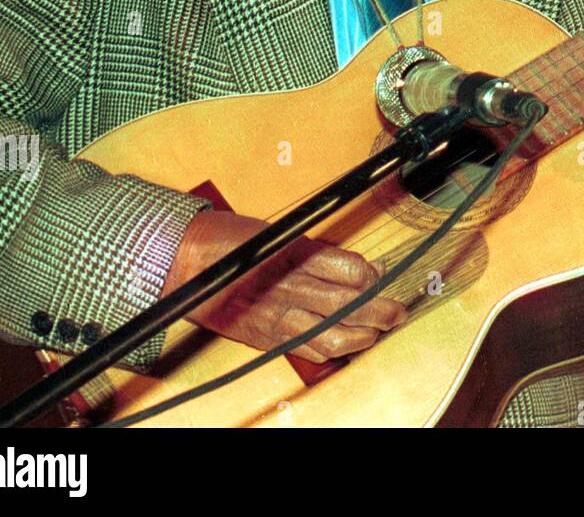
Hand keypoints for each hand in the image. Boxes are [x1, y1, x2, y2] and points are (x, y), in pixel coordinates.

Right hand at [163, 210, 406, 362]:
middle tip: (398, 311)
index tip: (381, 273)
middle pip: (350, 305)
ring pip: (334, 335)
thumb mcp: (279, 233)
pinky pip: (308, 351)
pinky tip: (349, 345)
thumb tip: (357, 267)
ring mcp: (278, 317)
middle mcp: (289, 289)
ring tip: (380, 330)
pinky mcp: (267, 338)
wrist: (184, 267)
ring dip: (364, 335)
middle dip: (381, 311)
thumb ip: (317, 252)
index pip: (350, 270)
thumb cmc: (229, 242)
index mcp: (294, 256)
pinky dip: (334, 351)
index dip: (372, 275)